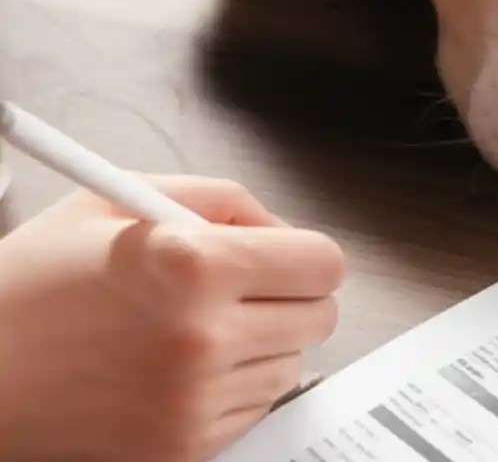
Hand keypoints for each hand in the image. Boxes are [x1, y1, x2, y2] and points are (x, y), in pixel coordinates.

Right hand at [0, 176, 344, 460]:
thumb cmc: (34, 285)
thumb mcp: (121, 201)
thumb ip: (219, 200)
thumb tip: (281, 226)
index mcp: (196, 264)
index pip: (324, 263)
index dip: (305, 256)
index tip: (285, 258)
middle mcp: (204, 336)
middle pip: (320, 317)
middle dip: (291, 297)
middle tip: (243, 290)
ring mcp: (196, 399)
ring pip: (292, 364)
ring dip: (262, 343)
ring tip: (196, 328)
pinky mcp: (184, 446)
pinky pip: (255, 408)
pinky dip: (232, 386)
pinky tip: (179, 368)